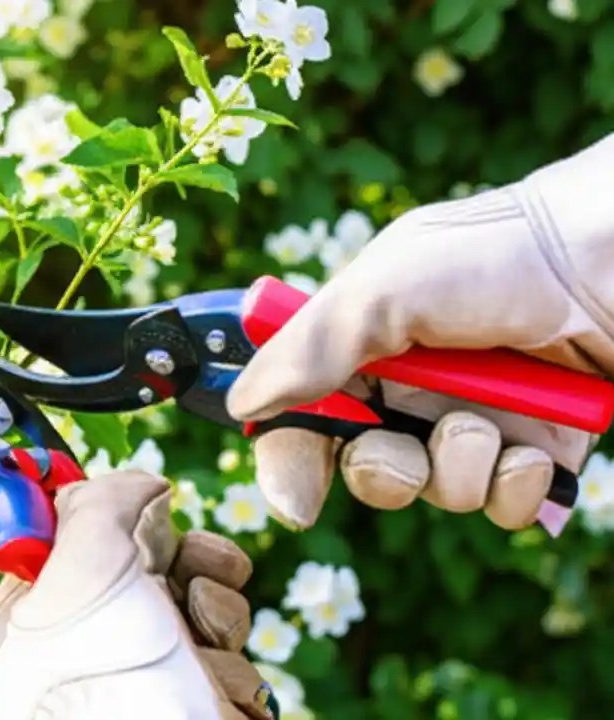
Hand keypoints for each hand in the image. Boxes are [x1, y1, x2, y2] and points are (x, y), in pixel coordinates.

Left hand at [0, 471, 276, 719]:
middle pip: (151, 560)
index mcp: (38, 610)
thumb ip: (100, 503)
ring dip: (217, 614)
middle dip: (189, 561)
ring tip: (202, 643)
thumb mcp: (84, 567)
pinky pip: (228, 654)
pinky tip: (215, 687)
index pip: (77, 533)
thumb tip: (136, 481)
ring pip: (201, 603)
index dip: (120, 514)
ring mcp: (146, 672)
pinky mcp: (196, 699)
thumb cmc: (108, 683)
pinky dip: (232, 665)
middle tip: (193, 574)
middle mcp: (90, 641)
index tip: (152, 507)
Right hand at [225, 138, 613, 529]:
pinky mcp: (538, 448)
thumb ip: (309, 348)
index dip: (290, 456)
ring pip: (438, 492)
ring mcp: (478, 418)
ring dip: (459, 468)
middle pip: (366, 467)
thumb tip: (243, 403)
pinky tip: (534, 452)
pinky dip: (515, 488)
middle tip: (404, 454)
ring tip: (493, 427)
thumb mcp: (384, 287)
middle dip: (383, 472)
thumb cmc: (499, 257)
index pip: (303, 410)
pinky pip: (504, 505)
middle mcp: (416, 384)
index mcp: (364, 341)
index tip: (296, 498)